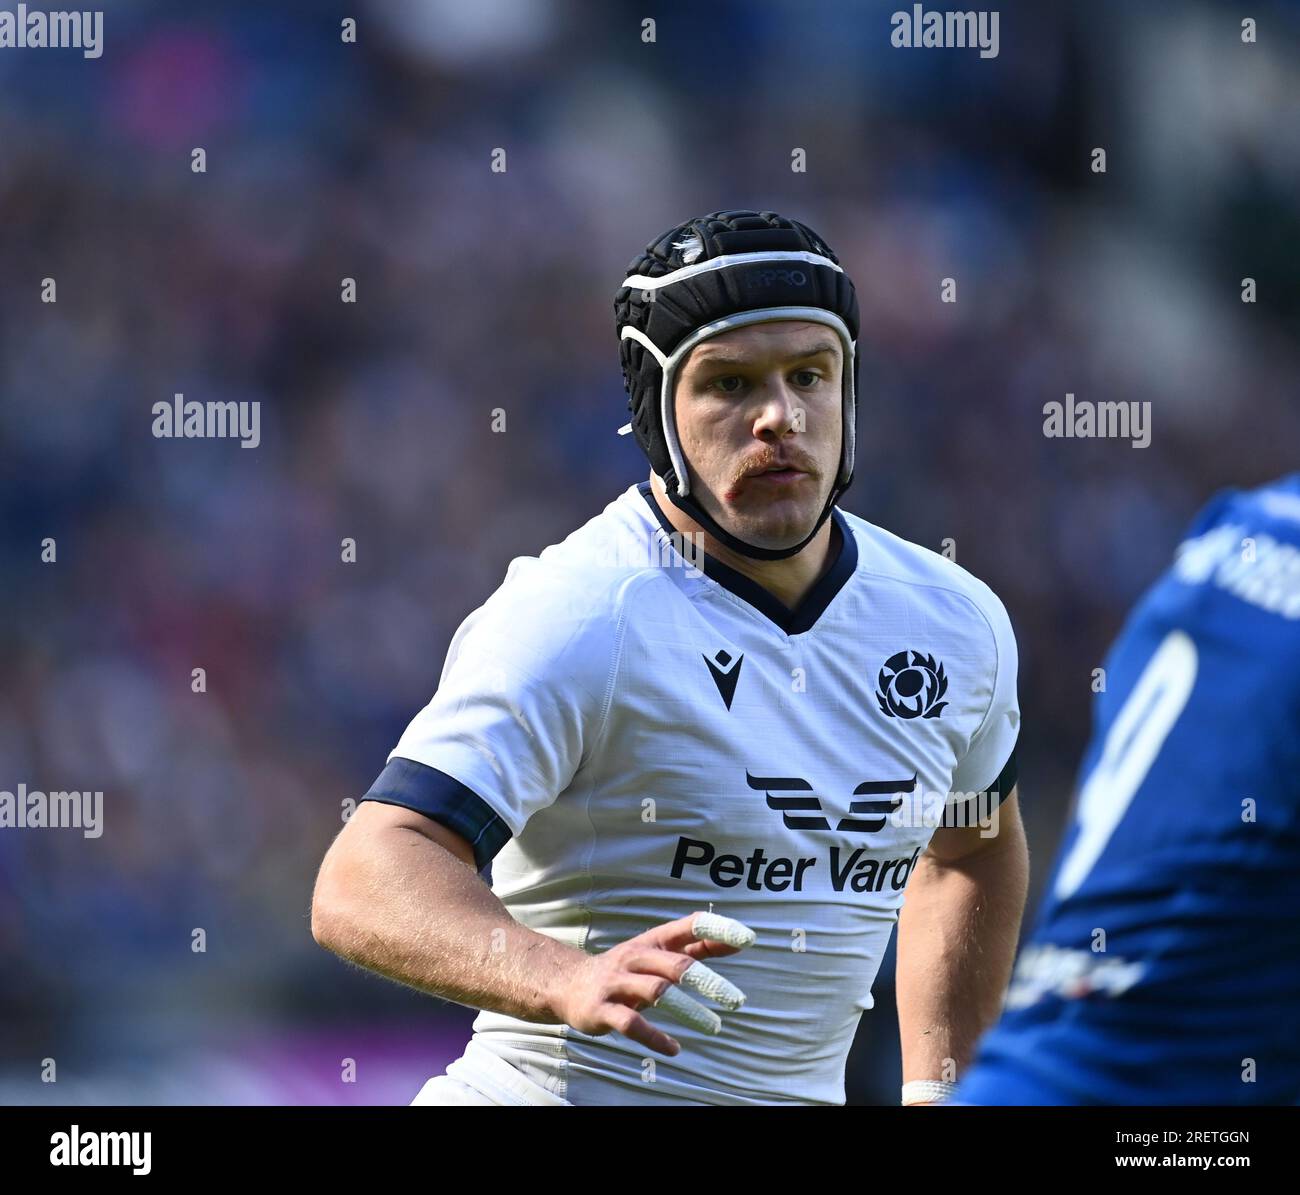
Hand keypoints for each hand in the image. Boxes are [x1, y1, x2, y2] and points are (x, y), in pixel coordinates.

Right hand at [553, 911, 754, 1056]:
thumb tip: (739, 940)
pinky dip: (654, 1037)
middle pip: (675, 964)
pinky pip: (631, 1023)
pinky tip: (674, 1048)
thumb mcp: (658, 953)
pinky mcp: (602, 1009)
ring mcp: (617, 983)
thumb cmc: (626, 969)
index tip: (747, 938)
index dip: (717, 929)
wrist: (568, 984)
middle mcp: (635, 957)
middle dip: (707, 981)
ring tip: (713, 1026)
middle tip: (736, 1000)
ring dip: (687, 1010)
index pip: (687, 927)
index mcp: (652, 941)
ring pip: (656, 993)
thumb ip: (697, 947)